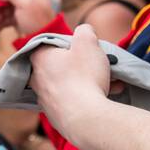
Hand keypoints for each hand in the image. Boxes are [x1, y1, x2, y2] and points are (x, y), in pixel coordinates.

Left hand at [27, 24, 113, 139]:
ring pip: (71, 83)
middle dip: (86, 64)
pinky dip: (88, 97)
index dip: (72, 44)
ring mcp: (45, 100)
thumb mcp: (88, 42)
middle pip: (63, 65)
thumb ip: (84, 30)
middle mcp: (37, 79)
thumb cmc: (84, 76)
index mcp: (39, 59)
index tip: (86, 49)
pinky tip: (107, 95)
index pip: (52, 44)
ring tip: (113, 82)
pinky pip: (73, 101)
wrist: (86, 118)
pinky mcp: (55, 116)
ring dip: (91, 81)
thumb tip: (83, 31)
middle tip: (103, 65)